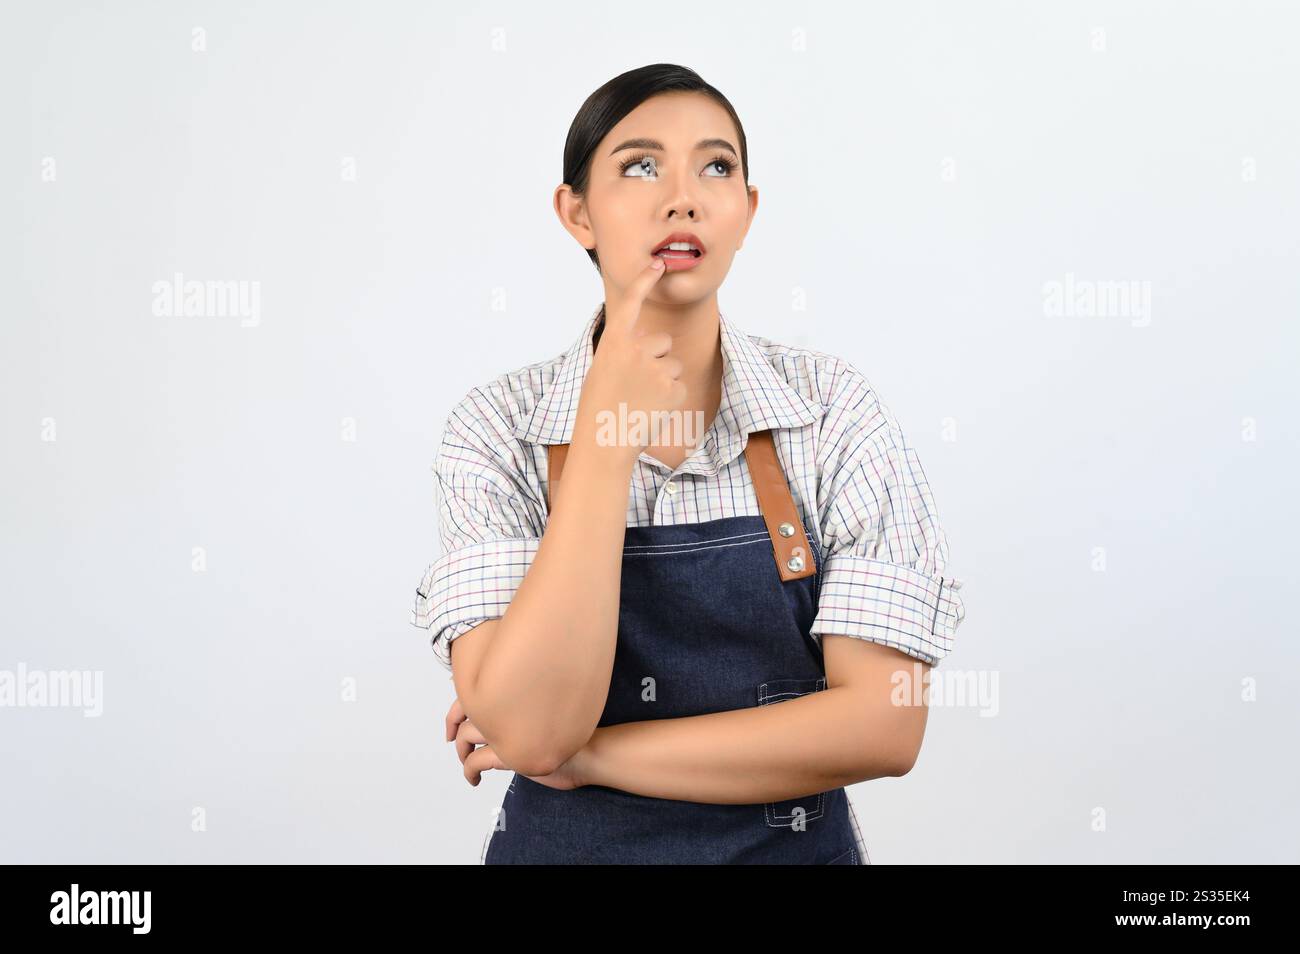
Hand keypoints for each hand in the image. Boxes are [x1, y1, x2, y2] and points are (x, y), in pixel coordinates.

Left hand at [445, 696, 588, 790]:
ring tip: (466, 759)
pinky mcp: (508, 755)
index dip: (460, 703)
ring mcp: (507, 730)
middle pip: (465, 709)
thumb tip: (501, 702)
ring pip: (466, 734)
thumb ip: (521, 707)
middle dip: (453, 724)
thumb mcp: (542, 714)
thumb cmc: (571, 736)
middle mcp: (508, 707)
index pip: (475, 688)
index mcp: (515, 693)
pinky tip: (475, 779)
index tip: (455, 717)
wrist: (591, 753)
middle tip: (450, 736)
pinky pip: (475, 761)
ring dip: (461, 750)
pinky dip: (469, 771)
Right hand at [574, 257, 687, 460]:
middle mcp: (638, 349)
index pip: (633, 302)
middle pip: (662, 342)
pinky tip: (651, 410)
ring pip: (673, 364)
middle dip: (656, 359)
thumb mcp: (604, 369)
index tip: (659, 263)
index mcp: (615, 341)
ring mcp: (658, 369)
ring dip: (663, 379)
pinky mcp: (674, 389)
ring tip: (642, 399)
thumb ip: (627, 351)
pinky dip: (669, 398)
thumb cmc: (599, 407)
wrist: (604, 442)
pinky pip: (679, 385)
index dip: (645, 280)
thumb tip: (655, 346)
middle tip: (635, 385)